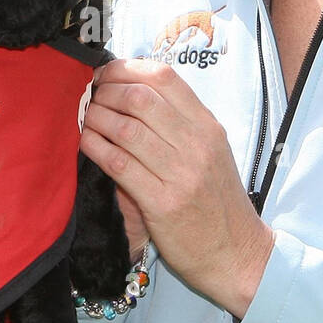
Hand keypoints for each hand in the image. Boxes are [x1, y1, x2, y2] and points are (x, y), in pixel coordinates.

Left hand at [79, 58, 274, 317]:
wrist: (237, 253)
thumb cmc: (216, 203)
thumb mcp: (211, 153)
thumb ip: (178, 124)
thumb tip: (129, 93)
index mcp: (208, 126)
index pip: (164, 77)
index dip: (126, 69)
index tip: (105, 74)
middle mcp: (197, 144)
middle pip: (140, 97)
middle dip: (106, 92)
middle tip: (91, 99)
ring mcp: (181, 174)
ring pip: (126, 129)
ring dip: (96, 119)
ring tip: (85, 120)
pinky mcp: (162, 204)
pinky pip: (119, 165)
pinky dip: (96, 149)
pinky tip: (86, 144)